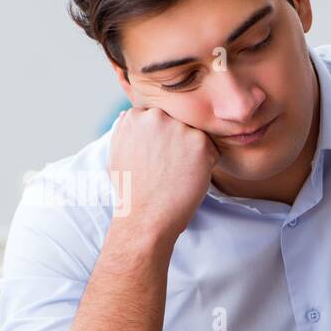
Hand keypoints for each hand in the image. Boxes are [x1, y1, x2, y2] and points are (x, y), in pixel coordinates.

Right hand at [107, 107, 218, 242]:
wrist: (146, 215)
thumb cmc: (131, 189)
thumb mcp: (117, 152)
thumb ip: (126, 128)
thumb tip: (133, 114)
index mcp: (137, 115)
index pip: (161, 118)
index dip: (163, 140)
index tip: (158, 158)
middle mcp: (157, 116)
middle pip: (180, 124)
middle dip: (179, 143)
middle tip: (169, 168)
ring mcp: (179, 128)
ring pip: (196, 136)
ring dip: (193, 153)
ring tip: (177, 174)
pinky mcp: (200, 143)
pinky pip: (212, 150)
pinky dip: (207, 164)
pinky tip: (189, 178)